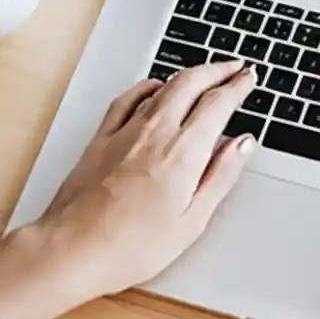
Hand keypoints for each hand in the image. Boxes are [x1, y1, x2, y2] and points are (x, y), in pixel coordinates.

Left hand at [0, 60, 257, 318]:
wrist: (70, 251)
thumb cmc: (130, 246)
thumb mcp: (192, 221)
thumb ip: (221, 176)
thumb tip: (243, 145)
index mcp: (182, 153)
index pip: (218, 103)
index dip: (237, 86)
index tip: (248, 78)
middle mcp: (154, 134)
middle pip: (191, 83)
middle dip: (217, 70)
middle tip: (234, 67)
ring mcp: (125, 133)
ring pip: (162, 86)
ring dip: (188, 74)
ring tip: (204, 74)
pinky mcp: (101, 139)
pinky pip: (127, 99)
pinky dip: (147, 86)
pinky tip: (154, 87)